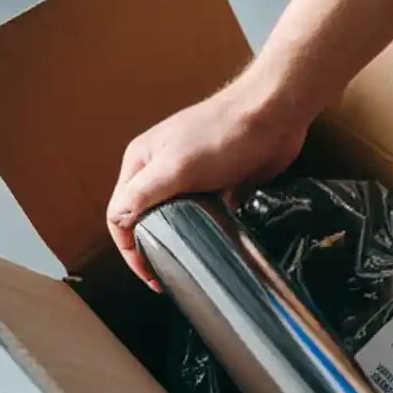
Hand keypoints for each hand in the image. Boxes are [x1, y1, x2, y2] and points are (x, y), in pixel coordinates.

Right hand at [106, 76, 308, 289]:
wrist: (273, 115)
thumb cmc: (222, 134)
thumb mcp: (175, 167)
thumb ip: (142, 194)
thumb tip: (118, 223)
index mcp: (142, 163)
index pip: (119, 213)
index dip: (128, 248)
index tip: (149, 274)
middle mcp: (161, 170)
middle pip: (145, 218)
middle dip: (152, 248)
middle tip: (167, 277)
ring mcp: (191, 177)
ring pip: (177, 218)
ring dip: (180, 241)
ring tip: (190, 267)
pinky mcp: (220, 184)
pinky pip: (206, 215)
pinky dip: (207, 230)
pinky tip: (216, 245)